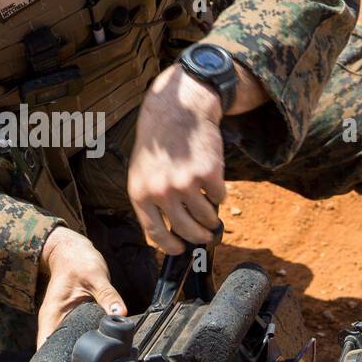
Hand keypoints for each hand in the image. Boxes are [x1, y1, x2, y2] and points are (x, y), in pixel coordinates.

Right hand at [36, 227, 125, 346]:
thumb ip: (108, 296)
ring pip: (65, 347)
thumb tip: (120, 313)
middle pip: (54, 352)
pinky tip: (97, 353)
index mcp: (52, 315)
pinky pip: (75, 338)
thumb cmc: (79, 262)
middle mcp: (53, 322)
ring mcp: (61, 322)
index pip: (45, 347)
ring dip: (76, 357)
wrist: (73, 252)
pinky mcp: (71, 321)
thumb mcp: (95, 277)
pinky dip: (84, 346)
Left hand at [127, 63, 225, 254]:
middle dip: (199, 236)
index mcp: (140, 195)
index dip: (171, 246)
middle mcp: (161, 192)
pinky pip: (220, 197)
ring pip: (206, 217)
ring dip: (211, 216)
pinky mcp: (209, 174)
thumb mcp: (142, 174)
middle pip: (186, 230)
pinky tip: (211, 178)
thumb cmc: (158, 146)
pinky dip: (219, 192)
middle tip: (206, 235)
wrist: (177, 112)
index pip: (156, 234)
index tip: (181, 249)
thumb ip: (151, 202)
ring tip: (208, 205)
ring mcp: (185, 184)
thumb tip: (170, 233)